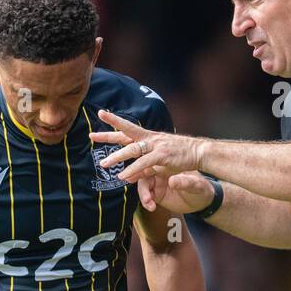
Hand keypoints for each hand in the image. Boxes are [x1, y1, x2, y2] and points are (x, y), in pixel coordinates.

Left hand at [89, 110, 203, 182]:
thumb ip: (143, 166)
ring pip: (133, 149)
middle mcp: (150, 138)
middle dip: (108, 135)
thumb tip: (129, 174)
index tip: (100, 114)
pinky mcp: (163, 156)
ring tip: (104, 164)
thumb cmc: (180, 155)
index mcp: (148, 137)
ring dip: (117, 157)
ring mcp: (156, 146)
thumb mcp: (158, 160)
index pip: (128, 128)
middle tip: (91, 135)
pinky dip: (133, 169)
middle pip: (126, 134)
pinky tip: (123, 176)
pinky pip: (145, 163)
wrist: (199, 152)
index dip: (114, 121)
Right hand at [137, 171, 215, 214]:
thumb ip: (185, 182)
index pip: (152, 162)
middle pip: (142, 175)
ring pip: (143, 186)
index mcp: (168, 164)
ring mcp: (158, 183)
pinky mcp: (157, 194)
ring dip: (143, 196)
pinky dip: (146, 202)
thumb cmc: (201, 187)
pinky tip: (151, 207)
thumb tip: (173, 181)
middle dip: (141, 185)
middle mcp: (160, 172)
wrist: (203, 200)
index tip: (135, 176)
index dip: (141, 168)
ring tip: (149, 203)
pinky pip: (147, 197)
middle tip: (145, 196)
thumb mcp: (196, 185)